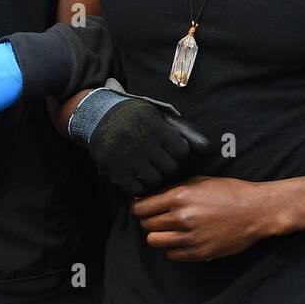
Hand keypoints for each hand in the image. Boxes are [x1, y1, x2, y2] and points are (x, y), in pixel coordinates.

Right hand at [86, 96, 208, 196]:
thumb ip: (179, 131)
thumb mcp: (156, 115)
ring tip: (149, 170)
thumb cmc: (134, 115)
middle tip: (162, 164)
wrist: (98, 115)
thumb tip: (206, 148)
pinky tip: (138, 177)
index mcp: (156, 126)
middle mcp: (143, 141)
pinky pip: (136, 188)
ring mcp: (128, 156)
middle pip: (170, 168)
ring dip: (155, 178)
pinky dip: (139, 186)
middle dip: (169, 168)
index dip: (180, 154)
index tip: (173, 152)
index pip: (182, 150)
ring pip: (155, 180)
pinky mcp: (114, 169)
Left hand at [132, 176, 274, 261]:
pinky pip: (171, 254)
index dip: (139, 208)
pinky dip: (173, 248)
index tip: (141, 208)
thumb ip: (171, 189)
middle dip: (149, 221)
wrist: (255, 211)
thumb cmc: (229, 192)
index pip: (142, 208)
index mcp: (180, 196)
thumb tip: (146, 197)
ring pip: (154, 242)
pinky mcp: (199, 253)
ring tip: (170, 230)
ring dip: (159, 236)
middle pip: (147, 225)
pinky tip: (183, 239)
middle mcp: (182, 217)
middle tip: (159, 218)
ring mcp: (190, 237)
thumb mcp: (199, 182)